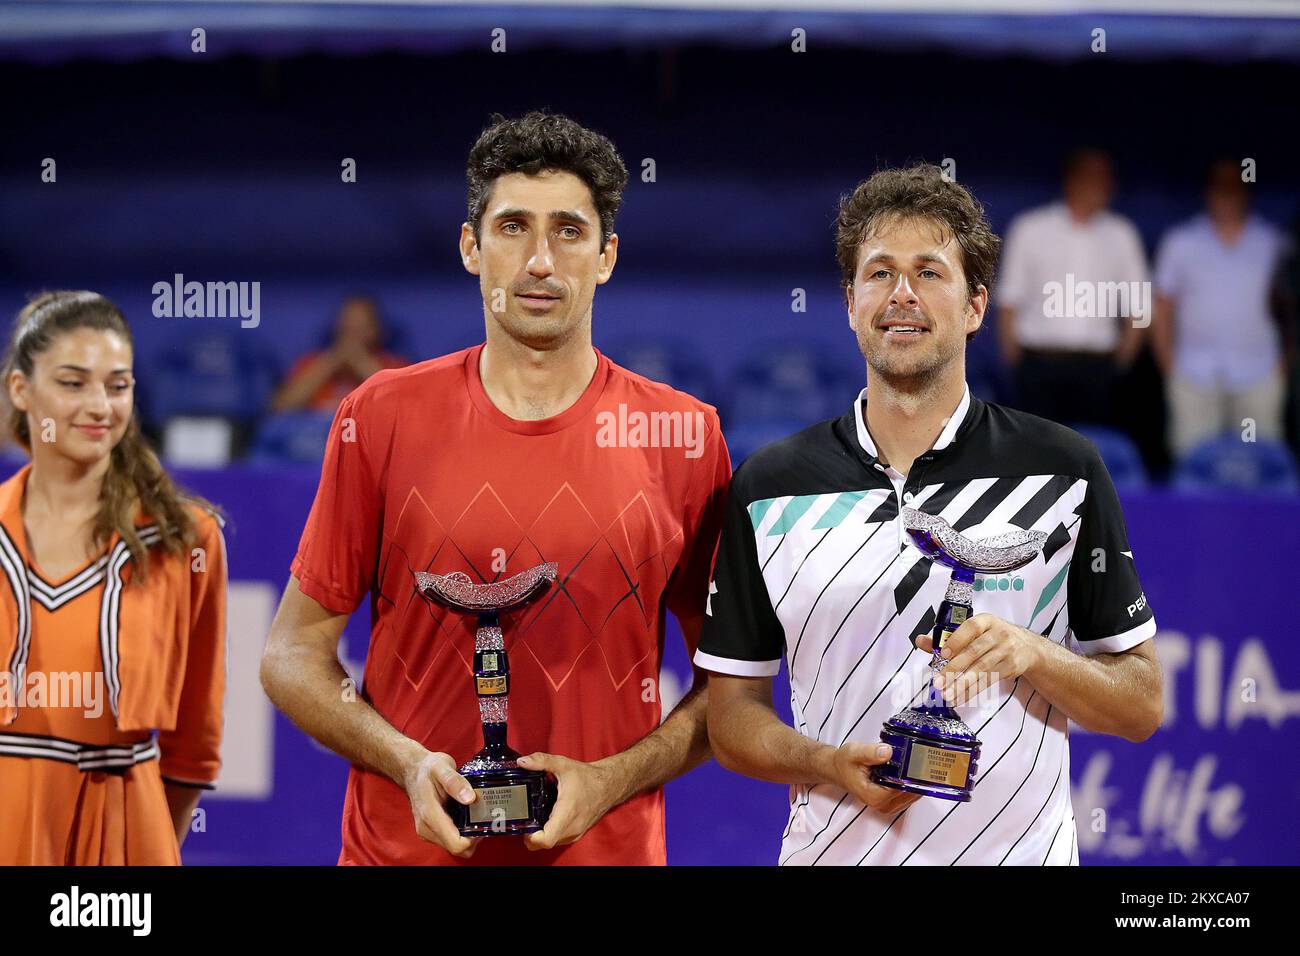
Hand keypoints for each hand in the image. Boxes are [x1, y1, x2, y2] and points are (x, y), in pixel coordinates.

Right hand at [402, 749, 480, 858]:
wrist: (413, 770)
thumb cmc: (427, 769)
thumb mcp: (442, 767)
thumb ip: (455, 782)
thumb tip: (470, 798)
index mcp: (430, 816)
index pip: (456, 844)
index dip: (473, 839)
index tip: (482, 823)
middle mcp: (427, 828)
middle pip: (457, 849)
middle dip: (473, 839)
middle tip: (482, 819)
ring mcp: (427, 831)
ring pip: (454, 847)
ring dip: (467, 837)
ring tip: (476, 817)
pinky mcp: (430, 830)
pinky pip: (449, 840)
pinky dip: (461, 833)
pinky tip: (466, 818)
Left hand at [517, 751, 619, 850]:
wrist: (609, 785)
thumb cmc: (588, 777)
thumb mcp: (563, 765)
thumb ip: (541, 761)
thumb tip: (522, 762)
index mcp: (567, 813)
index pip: (546, 839)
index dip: (531, 837)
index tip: (525, 826)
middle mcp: (572, 827)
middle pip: (545, 844)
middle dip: (531, 835)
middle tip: (525, 819)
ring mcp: (576, 833)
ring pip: (552, 844)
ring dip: (541, 835)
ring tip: (535, 819)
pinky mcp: (577, 833)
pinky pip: (559, 840)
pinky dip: (550, 833)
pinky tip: (547, 819)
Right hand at [825, 741, 920, 814]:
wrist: (838, 769)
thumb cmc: (844, 762)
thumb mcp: (854, 752)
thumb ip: (871, 752)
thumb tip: (888, 752)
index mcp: (874, 796)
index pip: (903, 788)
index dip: (912, 774)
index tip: (919, 760)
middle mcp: (882, 805)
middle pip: (911, 793)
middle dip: (918, 777)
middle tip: (923, 757)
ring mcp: (887, 806)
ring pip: (913, 795)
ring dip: (917, 781)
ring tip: (919, 762)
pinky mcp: (891, 803)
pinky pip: (909, 795)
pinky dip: (912, 784)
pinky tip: (911, 771)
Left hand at [916, 613, 1045, 706]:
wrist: (1028, 647)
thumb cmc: (993, 637)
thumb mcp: (975, 632)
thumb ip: (947, 637)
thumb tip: (920, 640)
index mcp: (986, 621)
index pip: (971, 628)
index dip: (957, 641)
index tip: (943, 654)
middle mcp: (998, 634)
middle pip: (975, 652)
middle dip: (955, 669)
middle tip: (938, 682)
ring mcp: (1007, 651)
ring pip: (982, 669)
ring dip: (963, 684)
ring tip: (947, 694)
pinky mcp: (1011, 667)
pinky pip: (990, 681)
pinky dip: (974, 691)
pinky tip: (961, 697)